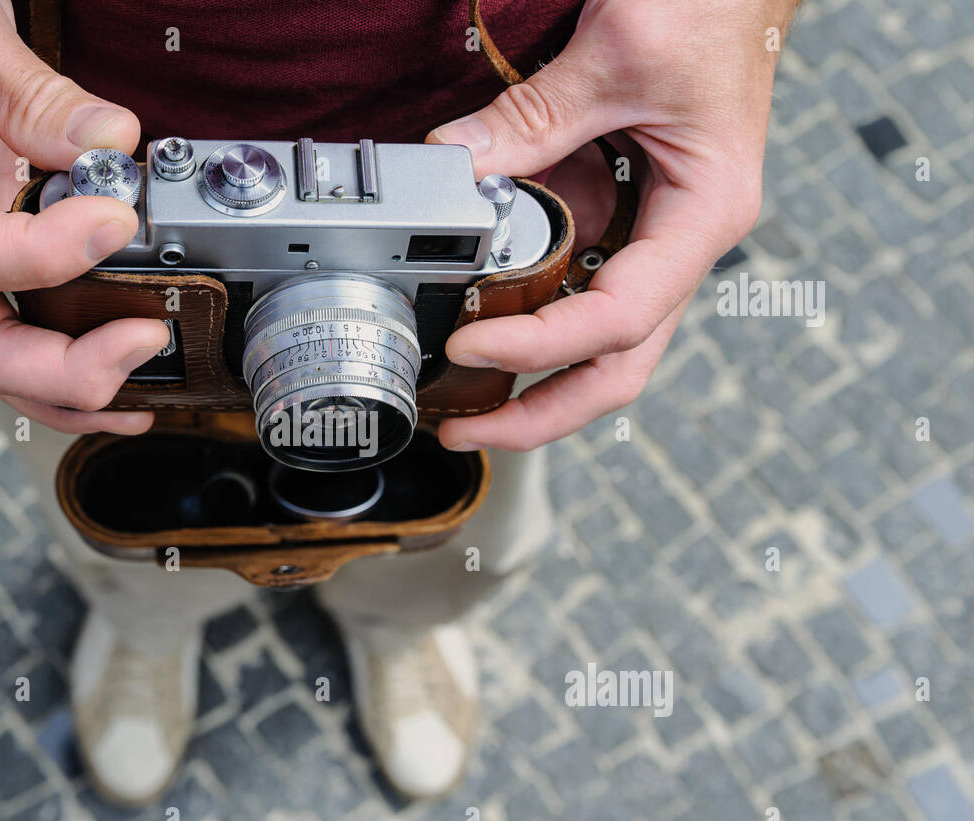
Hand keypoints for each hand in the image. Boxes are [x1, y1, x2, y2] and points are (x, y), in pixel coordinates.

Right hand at [0, 0, 171, 433]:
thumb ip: (36, 96)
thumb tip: (114, 145)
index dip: (44, 256)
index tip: (115, 223)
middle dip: (63, 368)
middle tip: (144, 337)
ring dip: (70, 388)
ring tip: (144, 392)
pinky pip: (15, 323)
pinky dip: (67, 356)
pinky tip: (120, 364)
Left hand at [428, 0, 796, 450]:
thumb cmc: (712, 3)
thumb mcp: (620, 54)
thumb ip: (536, 119)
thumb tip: (455, 169)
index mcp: (704, 217)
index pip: (617, 318)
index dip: (539, 348)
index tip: (470, 348)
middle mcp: (681, 240)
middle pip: (616, 364)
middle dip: (540, 411)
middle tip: (464, 431)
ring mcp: (651, 233)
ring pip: (592, 333)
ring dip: (530, 367)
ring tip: (458, 387)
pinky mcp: (623, 212)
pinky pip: (570, 271)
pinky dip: (523, 294)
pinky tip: (477, 302)